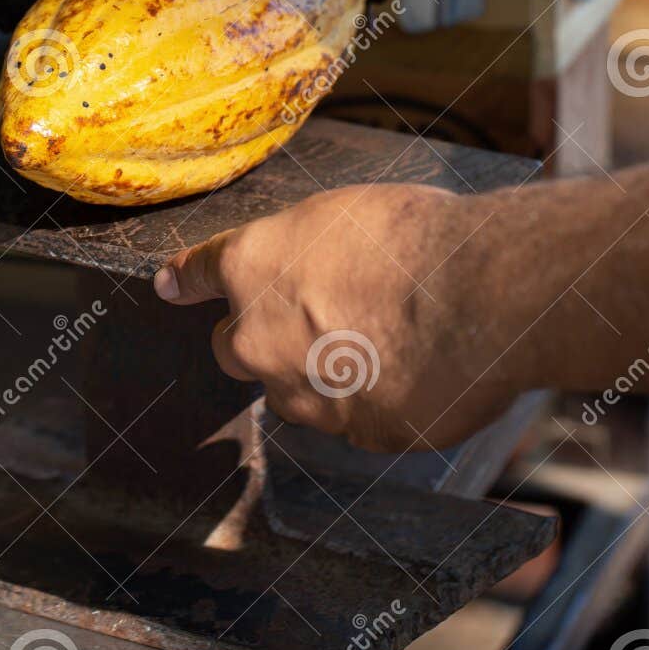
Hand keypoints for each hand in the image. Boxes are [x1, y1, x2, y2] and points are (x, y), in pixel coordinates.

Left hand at [153, 182, 525, 452]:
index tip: (169, 285)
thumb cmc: (419, 239)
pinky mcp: (356, 435)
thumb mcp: (348, 214)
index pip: (198, 272)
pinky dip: (371, 400)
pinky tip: (414, 372)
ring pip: (293, 390)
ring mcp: (305, 396)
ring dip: (319, 373)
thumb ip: (312, 251)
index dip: (185, 279)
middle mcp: (260, 340)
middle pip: (233, 348)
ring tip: (383, 341)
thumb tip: (316, 269)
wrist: (479, 298)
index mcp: (251, 269)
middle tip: (316, 315)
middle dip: (260, 336)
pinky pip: (351, 419)